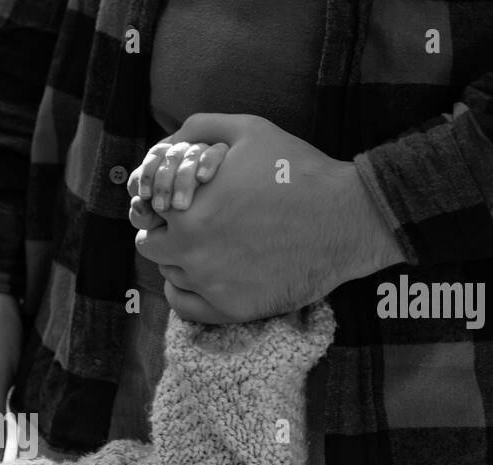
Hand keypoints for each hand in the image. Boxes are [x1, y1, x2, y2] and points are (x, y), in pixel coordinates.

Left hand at [135, 113, 406, 322]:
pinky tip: (198, 277)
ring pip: (169, 273)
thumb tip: (164, 143)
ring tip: (210, 245)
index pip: (146, 208)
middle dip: (166, 231)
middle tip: (192, 224)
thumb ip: (198, 128)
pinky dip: (184, 292)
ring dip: (178, 259)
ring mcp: (209, 282)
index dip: (162, 201)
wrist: (346, 218)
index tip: (180, 200)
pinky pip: (183, 306)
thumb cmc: (297, 170)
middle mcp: (190, 248)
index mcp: (187, 206)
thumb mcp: (248, 130)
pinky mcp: (231, 308)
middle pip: (151, 243)